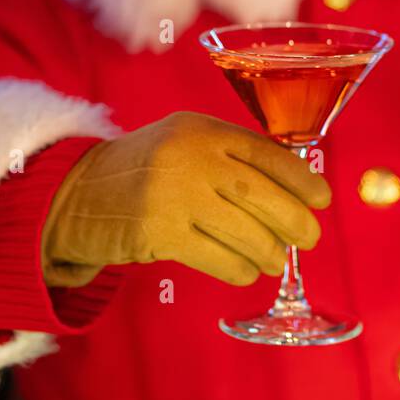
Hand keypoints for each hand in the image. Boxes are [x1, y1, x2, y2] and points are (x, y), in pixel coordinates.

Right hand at [41, 111, 330, 288]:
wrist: (76, 194)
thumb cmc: (145, 170)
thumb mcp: (185, 142)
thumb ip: (230, 155)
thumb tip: (294, 186)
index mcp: (202, 129)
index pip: (266, 152)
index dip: (301, 179)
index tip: (322, 199)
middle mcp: (190, 156)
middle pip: (260, 194)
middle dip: (293, 220)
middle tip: (309, 237)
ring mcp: (173, 195)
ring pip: (243, 230)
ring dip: (269, 251)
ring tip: (276, 259)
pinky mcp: (158, 233)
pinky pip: (217, 257)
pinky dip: (239, 268)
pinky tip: (246, 271)